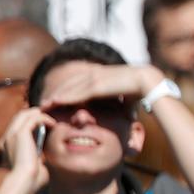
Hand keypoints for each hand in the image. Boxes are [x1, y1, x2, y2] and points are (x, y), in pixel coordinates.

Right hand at [0, 106, 54, 192]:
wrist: (24, 181)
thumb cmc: (31, 180)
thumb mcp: (33, 166)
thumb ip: (36, 159)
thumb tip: (43, 158)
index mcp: (7, 147)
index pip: (16, 127)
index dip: (29, 122)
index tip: (44, 125)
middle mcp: (7, 139)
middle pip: (19, 117)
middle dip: (34, 115)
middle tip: (49, 119)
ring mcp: (12, 135)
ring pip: (25, 114)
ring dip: (40, 115)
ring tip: (52, 121)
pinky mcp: (20, 134)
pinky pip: (33, 118)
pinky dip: (44, 118)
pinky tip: (53, 124)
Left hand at [38, 62, 158, 108]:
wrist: (149, 82)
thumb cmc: (142, 91)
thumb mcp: (129, 100)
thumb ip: (124, 107)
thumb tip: (129, 118)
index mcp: (102, 76)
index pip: (79, 83)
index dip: (67, 91)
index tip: (57, 100)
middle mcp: (96, 74)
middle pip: (71, 84)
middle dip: (57, 93)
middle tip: (43, 103)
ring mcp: (96, 78)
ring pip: (71, 88)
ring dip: (57, 96)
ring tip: (44, 105)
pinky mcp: (97, 85)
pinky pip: (77, 92)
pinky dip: (65, 98)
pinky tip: (55, 103)